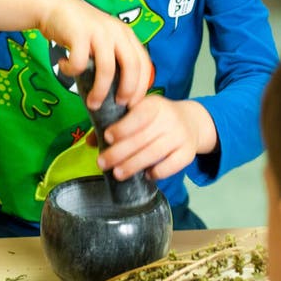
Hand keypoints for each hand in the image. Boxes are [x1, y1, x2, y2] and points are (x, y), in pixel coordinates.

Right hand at [0, 0, 151, 108]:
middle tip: (118, 105)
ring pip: (107, 68)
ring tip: (92, 102)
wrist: (53, 7)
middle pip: (132, 65)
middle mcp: (116, 31)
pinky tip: (65, 68)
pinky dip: (71, 71)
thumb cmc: (79, 30)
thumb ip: (114, 58)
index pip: (143, 63)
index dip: (141, 86)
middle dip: (127, 90)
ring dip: (100, 90)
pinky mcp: (79, 33)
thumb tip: (119, 94)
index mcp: (126, 34)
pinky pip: (79, 62)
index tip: (132, 103)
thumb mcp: (104, 40)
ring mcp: (98, 31)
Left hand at [97, 97, 217, 180]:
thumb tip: (89, 142)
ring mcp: (180, 136)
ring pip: (154, 153)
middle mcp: (169, 118)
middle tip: (102, 163)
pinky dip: (157, 172)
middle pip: (142, 138)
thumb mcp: (138, 112)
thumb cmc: (155, 119)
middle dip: (119, 152)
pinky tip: (146, 175)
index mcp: (154, 105)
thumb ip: (115, 124)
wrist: (190, 121)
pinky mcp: (188, 153)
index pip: (139, 116)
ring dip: (133, 165)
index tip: (107, 137)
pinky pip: (171, 165)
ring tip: (117, 173)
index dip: (123, 127)